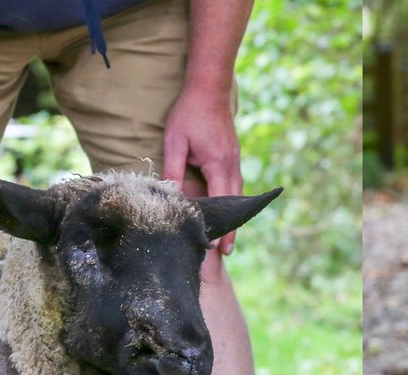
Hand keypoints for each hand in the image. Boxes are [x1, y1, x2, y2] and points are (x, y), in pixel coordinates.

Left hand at [162, 86, 242, 253]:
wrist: (210, 87)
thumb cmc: (189, 112)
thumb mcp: (175, 142)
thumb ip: (174, 170)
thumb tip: (172, 197)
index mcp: (218, 163)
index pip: (220, 201)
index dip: (219, 225)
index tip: (216, 247)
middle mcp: (231, 164)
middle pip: (234, 203)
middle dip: (231, 228)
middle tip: (226, 253)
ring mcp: (235, 159)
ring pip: (236, 194)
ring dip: (233, 216)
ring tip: (227, 239)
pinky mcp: (232, 155)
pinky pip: (233, 183)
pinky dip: (231, 200)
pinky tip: (225, 210)